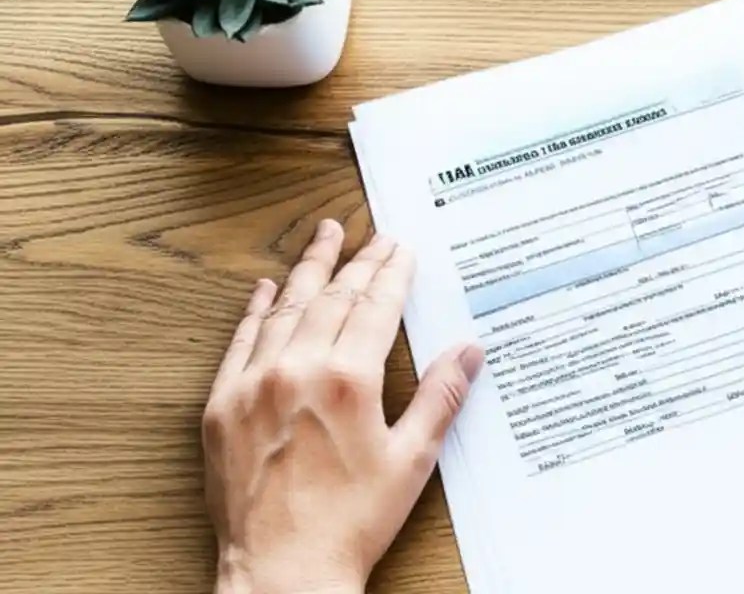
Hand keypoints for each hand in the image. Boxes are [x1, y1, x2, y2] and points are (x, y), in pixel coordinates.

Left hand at [203, 220, 483, 593]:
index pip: (374, 306)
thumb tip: (468, 350)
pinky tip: (265, 289)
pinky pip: (239, 342)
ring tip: (322, 238)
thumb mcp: (411, 459)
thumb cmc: (351, 522)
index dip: (391, 273)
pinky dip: (255, 311)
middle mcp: (297, 369)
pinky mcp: (222, 406)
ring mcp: (254, 384)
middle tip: (371, 236)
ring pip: (285, 309)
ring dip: (307, 270)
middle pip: (332, 297)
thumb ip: (440, 396)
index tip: (400, 250)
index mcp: (349, 379)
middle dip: (356, 261)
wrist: (283, 572)